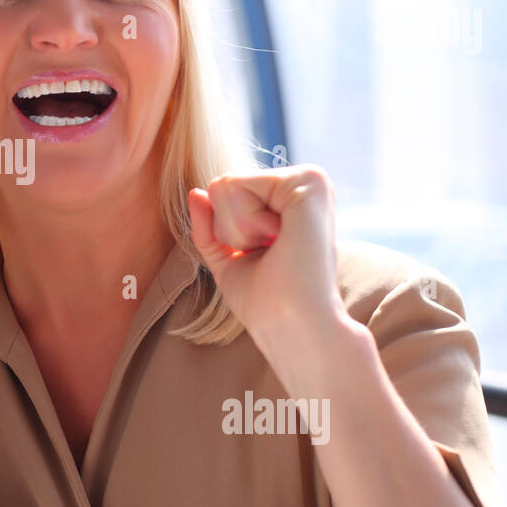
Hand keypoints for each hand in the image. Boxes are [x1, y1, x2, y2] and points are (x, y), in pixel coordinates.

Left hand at [186, 165, 346, 351]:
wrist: (294, 327)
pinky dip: (244, 221)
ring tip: (277, 248)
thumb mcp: (228, 260)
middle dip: (229, 228)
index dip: (228, 231)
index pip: (225, 192)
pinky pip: (236, 185)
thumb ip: (211, 226)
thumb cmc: (267, 304)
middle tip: (269, 253)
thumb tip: (196, 192)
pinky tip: (280, 239)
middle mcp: (307, 184)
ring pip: (226, 183)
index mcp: (293, 201)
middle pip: (223, 184)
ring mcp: (310, 179)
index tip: (264, 256)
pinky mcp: (309, 181)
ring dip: (237, 227)